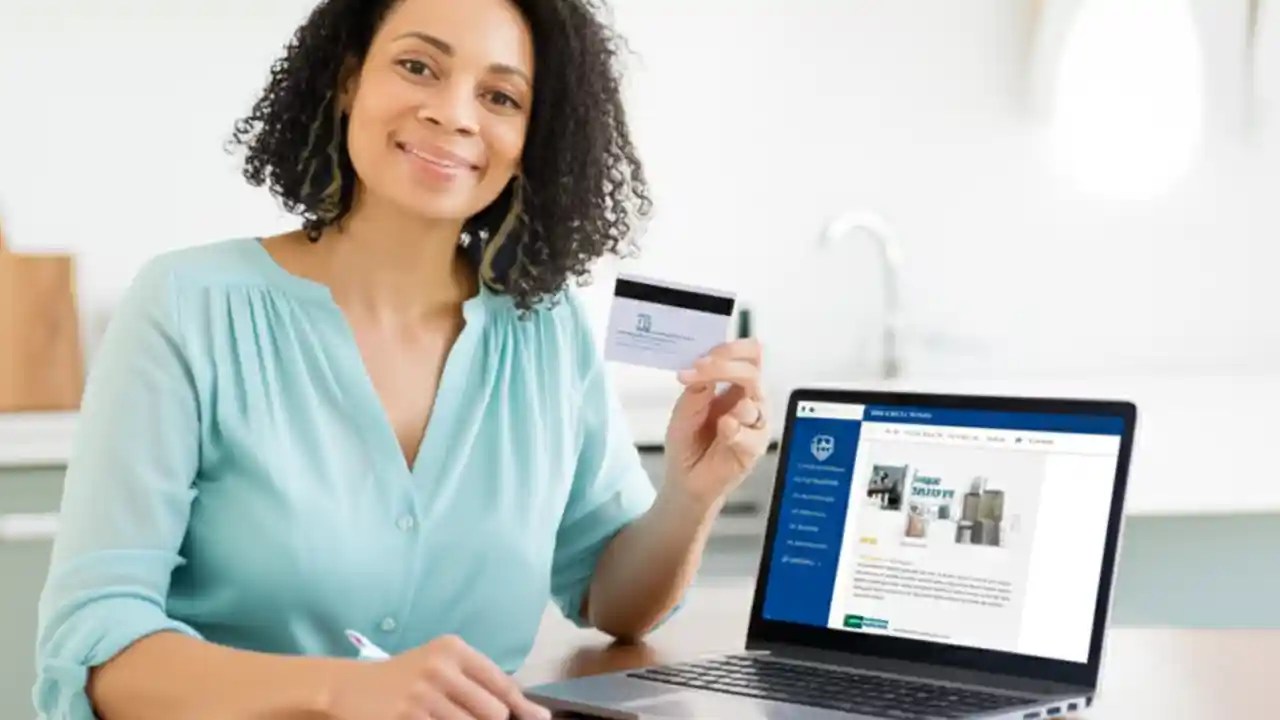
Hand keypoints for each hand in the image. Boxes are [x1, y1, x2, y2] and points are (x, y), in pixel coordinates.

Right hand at [325, 634, 550, 719]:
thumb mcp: (440, 667)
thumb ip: (479, 683)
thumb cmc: (405, 679)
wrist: (350, 688)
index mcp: (453, 649)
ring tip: (449, 717)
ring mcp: (423, 694)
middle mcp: (440, 667)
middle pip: (494, 711)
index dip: (524, 708)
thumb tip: (528, 711)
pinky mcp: (408, 716)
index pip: (503, 683)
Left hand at [665, 338, 769, 506]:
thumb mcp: (684, 410)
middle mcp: (749, 399)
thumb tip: (708, 366)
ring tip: (711, 411)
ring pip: (756, 398)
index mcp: (733, 385)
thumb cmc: (687, 443)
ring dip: (730, 398)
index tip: (702, 357)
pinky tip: (724, 431)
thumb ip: (697, 388)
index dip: (731, 348)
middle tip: (699, 369)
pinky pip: (753, 432)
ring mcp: (755, 423)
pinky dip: (736, 429)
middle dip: (726, 366)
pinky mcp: (756, 447)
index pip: (747, 355)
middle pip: (753, 370)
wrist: (685, 481)